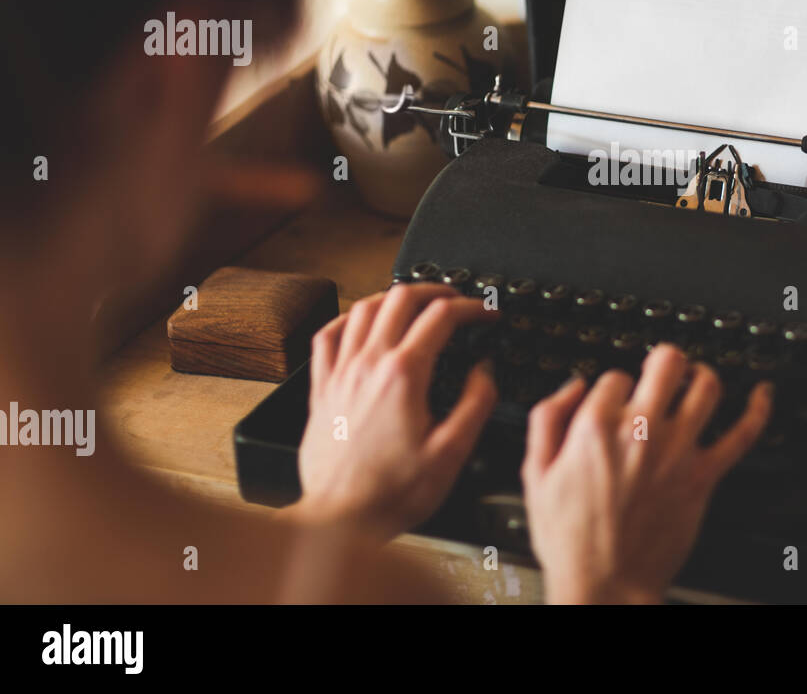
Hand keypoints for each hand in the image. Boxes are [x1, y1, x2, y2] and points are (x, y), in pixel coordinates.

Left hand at [291, 284, 496, 539]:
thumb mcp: (451, 453)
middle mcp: (368, 365)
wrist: (340, 517)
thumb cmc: (391, 492)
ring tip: (413, 304)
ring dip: (393, 298)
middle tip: (454, 299)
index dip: (471, 308)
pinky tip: (357, 324)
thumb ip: (475, 404)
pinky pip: (326, 337)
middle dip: (434, 290)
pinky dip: (345, 320)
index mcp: (403, 375)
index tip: (485, 315)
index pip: (441, 316)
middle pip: (400, 298)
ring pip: (362, 308)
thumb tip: (484, 372)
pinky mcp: (321, 389)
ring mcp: (341, 373)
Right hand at [521, 344, 772, 603]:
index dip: (614, 385)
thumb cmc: (570, 539)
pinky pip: (742, 434)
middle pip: (666, 362)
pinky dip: (758, 409)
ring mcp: (677, 451)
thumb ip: (547, 419)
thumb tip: (573, 386)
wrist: (604, 585)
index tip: (615, 401)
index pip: (615, 376)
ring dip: (703, 375)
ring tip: (697, 377)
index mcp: (596, 427)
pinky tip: (762, 395)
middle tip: (661, 370)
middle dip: (663, 360)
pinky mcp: (703, 476)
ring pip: (706, 387)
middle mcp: (641, 430)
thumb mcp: (535, 474)